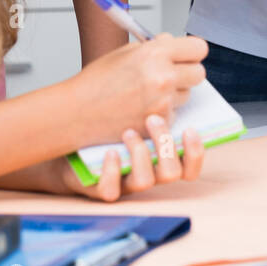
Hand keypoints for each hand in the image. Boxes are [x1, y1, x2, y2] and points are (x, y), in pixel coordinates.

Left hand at [47, 115, 205, 202]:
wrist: (71, 141)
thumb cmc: (107, 122)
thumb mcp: (135, 110)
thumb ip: (157, 101)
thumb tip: (176, 75)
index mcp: (161, 158)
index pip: (189, 167)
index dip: (195, 153)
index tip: (190, 128)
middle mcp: (148, 173)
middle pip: (172, 173)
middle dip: (165, 146)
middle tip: (152, 118)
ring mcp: (124, 183)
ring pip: (145, 181)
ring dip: (139, 154)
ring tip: (127, 131)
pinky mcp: (100, 188)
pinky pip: (110, 190)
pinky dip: (112, 171)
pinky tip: (109, 152)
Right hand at [68, 34, 206, 146]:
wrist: (77, 112)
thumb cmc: (97, 81)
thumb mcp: (126, 52)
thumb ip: (155, 46)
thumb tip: (173, 42)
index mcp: (155, 53)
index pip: (199, 48)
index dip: (192, 52)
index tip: (186, 55)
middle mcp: (163, 77)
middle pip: (199, 73)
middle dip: (187, 72)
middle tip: (170, 74)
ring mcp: (162, 102)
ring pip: (187, 95)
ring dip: (174, 93)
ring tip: (148, 93)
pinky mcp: (158, 123)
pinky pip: (173, 114)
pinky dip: (163, 112)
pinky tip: (142, 108)